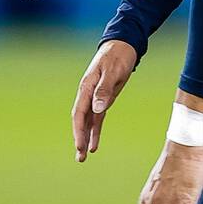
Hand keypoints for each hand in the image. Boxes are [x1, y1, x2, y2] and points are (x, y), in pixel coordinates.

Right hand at [71, 39, 136, 161]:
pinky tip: (94, 144)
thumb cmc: (117, 57)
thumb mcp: (112, 72)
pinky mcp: (103, 98)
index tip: (80, 146)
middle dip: (79, 139)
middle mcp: (88, 94)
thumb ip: (103, 90)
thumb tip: (97, 109)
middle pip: (80, 120)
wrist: (123, 45)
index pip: (79, 113)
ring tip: (83, 156)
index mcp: (86, 87)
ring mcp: (95, 97)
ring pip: (88, 122)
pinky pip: (97, 118)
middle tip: (79, 158)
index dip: (78, 131)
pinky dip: (95, 131)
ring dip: (86, 138)